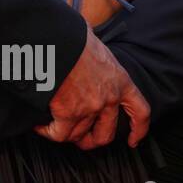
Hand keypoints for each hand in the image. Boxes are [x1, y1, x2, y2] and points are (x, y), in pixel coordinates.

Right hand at [36, 27, 149, 149]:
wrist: (59, 42)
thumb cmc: (77, 40)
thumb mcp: (100, 51)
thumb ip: (101, 65)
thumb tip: (92, 57)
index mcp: (122, 82)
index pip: (140, 112)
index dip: (139, 130)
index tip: (133, 141)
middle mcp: (109, 98)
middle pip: (106, 133)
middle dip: (93, 140)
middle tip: (82, 138)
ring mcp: (89, 108)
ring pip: (79, 136)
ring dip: (66, 133)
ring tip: (55, 124)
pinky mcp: (68, 113)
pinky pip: (59, 134)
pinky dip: (48, 132)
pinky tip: (41, 125)